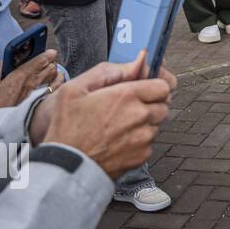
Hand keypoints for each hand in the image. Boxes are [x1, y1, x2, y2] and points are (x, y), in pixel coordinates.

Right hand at [0, 49, 59, 108]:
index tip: (51, 52)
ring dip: (56, 73)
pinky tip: (57, 83)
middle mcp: (32, 82)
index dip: (48, 54)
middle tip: (49, 61)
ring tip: (54, 71)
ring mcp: (37, 92)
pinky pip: (54, 90)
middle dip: (51, 63)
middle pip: (50, 68)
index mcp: (21, 75)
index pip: (40, 61)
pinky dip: (58, 84)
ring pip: (55, 78)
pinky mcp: (39, 101)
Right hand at [39, 51, 175, 179]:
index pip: (164, 85)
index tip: (144, 89)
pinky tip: (118, 141)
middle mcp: (141, 116)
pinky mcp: (143, 156)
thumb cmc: (66, 127)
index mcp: (127, 96)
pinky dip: (139, 141)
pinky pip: (149, 143)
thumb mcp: (75, 89)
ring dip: (145, 123)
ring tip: (119, 126)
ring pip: (157, 124)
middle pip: (164, 104)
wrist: (65, 166)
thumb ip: (109, 71)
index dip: (154, 86)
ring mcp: (144, 138)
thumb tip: (138, 61)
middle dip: (151, 104)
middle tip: (129, 108)